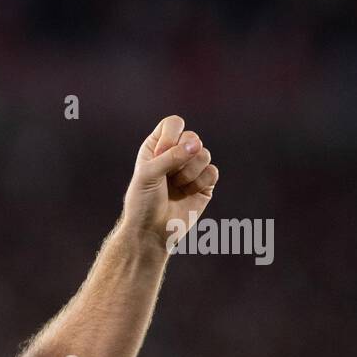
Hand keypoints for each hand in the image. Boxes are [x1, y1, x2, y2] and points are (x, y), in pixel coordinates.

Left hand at [121, 115, 219, 251]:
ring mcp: (191, 169)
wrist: (151, 232)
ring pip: (204, 154)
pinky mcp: (204, 184)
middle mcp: (175, 155)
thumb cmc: (143, 203)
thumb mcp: (148, 175)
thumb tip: (197, 144)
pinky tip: (188, 194)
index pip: (173, 124)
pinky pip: (213, 172)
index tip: (162, 154)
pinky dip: (200, 184)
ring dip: (189, 174)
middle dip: (182, 159)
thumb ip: (170, 156)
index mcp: (156, 147)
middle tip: (168, 177)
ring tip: (177, 188)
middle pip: (193, 137)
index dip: (171, 137)